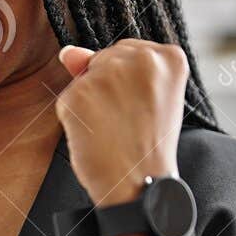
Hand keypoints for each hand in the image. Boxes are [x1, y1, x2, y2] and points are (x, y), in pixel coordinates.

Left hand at [54, 40, 186, 205]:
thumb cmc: (147, 145)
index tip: (139, 105)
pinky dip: (75, 118)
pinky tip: (97, 135)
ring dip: (91, 102)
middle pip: (105, 58)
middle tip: (127, 120)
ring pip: (84, 78)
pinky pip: (67, 99)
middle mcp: (141, 58)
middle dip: (108, 86)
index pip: (129, 51)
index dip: (128, 82)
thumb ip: (113, 66)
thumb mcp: (147, 98)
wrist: (140, 184)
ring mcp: (107, 74)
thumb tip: (67, 52)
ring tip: (114, 128)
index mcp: (169, 57)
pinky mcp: (78, 93)